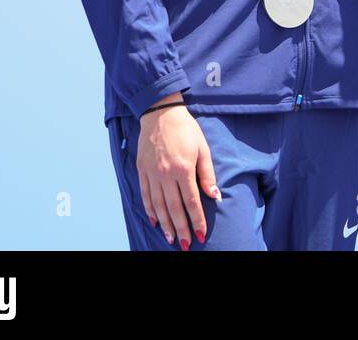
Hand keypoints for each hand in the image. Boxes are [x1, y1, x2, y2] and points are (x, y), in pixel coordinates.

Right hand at [137, 95, 219, 250]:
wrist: (160, 114)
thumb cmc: (186, 130)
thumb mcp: (202, 149)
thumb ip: (207, 174)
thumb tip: (215, 196)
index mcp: (184, 169)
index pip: (191, 201)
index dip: (196, 220)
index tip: (200, 234)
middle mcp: (166, 174)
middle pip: (174, 208)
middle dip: (182, 228)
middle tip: (186, 244)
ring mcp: (152, 174)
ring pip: (159, 206)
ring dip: (166, 224)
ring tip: (172, 238)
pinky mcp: (142, 171)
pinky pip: (146, 195)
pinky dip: (150, 210)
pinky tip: (155, 221)